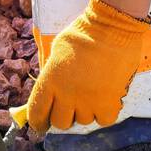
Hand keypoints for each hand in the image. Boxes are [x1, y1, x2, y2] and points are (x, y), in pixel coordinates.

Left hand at [12, 0, 150, 135]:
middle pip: (60, 123)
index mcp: (50, 81)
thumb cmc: (84, 34)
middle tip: (72, 105)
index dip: (39, 122)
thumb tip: (48, 95)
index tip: (43, 123)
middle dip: (65, 115)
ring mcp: (88, 101)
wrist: (113, 26)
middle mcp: (66, 95)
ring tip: (93, 93)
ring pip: (83, 121)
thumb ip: (51, 75)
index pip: (37, 114)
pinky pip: (104, 120)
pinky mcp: (109, 103)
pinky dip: (105, 113)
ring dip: (86, 111)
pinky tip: (105, 99)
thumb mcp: (57, 51)